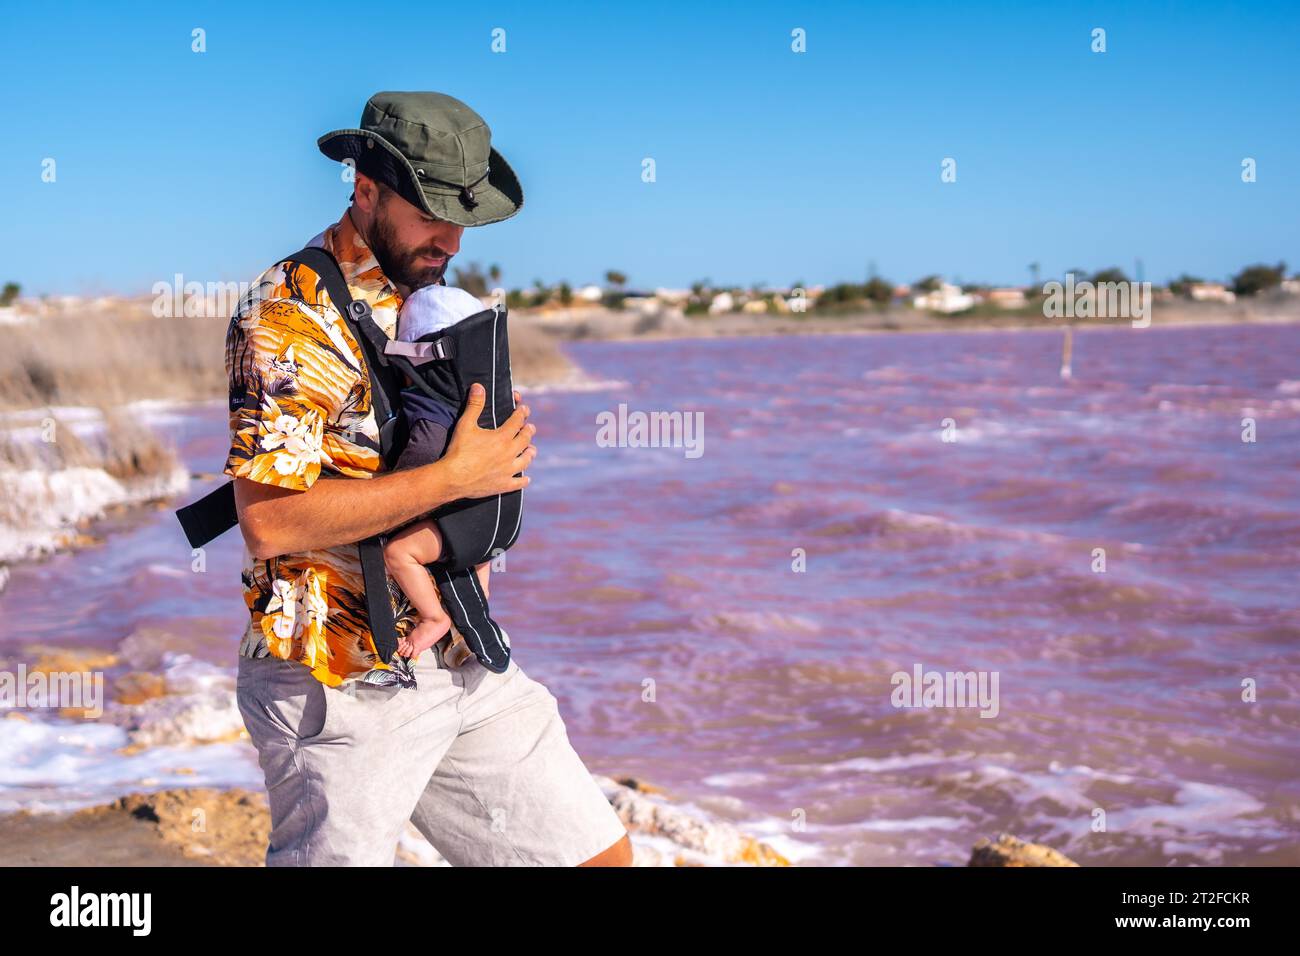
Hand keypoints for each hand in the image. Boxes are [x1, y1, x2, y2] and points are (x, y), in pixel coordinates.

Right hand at [439, 383, 535, 499]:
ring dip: (530, 453)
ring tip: (531, 450)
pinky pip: (519, 483)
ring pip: (526, 460)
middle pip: (525, 439)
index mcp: (502, 437)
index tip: (524, 408)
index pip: (517, 421)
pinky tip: (526, 479)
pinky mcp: (503, 485)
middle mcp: (509, 453)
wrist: (453, 478)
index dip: (522, 412)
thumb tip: (479, 386)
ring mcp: (508, 470)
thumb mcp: (465, 424)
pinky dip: (523, 480)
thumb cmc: (458, 450)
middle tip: (530, 427)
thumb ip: (475, 405)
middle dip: (528, 431)